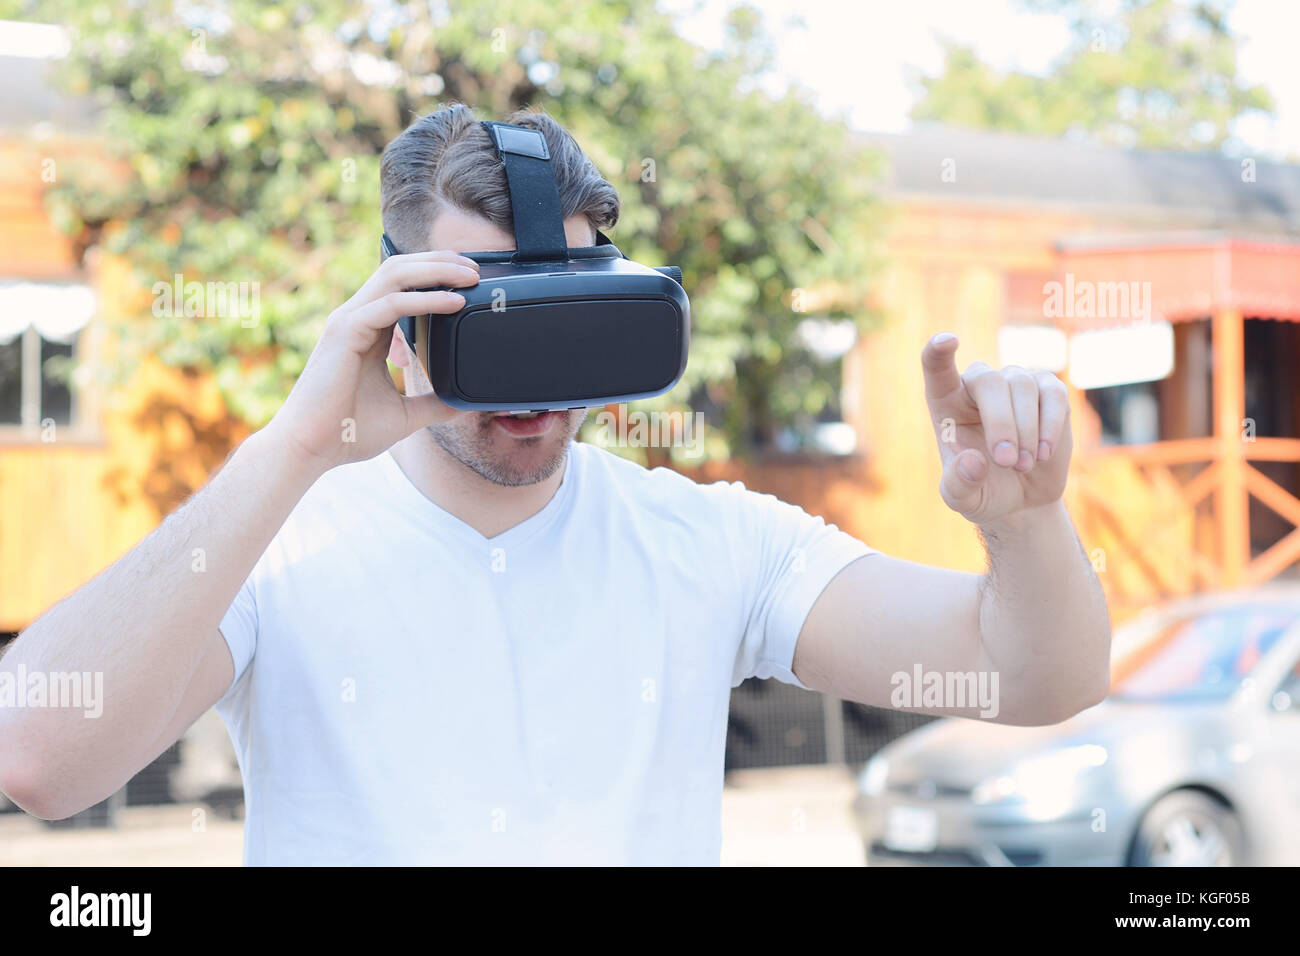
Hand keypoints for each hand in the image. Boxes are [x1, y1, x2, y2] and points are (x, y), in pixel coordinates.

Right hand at [263, 249, 480, 474]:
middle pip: (400, 269)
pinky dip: (426, 299)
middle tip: (476, 268)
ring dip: (436, 270)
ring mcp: (349, 321)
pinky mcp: (346, 332)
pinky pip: (391, 304)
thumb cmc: (347, 433)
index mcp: (367, 330)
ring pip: (395, 275)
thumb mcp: (404, 415)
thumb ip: (432, 404)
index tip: (470, 279)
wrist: (310, 450)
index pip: (402, 286)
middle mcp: (357, 318)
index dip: (435, 274)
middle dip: (440, 262)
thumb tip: (463, 404)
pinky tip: (453, 302)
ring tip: (470, 276)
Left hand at [921, 332, 1072, 526]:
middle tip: (1007, 461)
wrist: (1021, 498)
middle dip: (1001, 422)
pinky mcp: (1048, 391)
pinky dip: (1049, 426)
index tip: (946, 341)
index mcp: (947, 403)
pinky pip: (1053, 394)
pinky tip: (1043, 453)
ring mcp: (1015, 382)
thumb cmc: (982, 491)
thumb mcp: (963, 499)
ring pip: (1023, 386)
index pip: (937, 368)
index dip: (938, 352)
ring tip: (1022, 464)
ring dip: (1026, 431)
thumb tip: (974, 461)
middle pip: (989, 381)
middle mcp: (978, 385)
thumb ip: (960, 484)